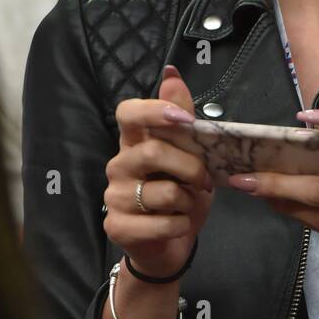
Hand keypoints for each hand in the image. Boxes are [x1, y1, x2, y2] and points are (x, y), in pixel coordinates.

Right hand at [104, 67, 213, 278]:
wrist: (168, 245)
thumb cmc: (179, 195)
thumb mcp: (189, 156)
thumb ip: (182, 119)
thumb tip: (171, 73)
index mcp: (134, 142)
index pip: (128, 112)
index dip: (155, 110)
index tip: (185, 120)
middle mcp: (118, 164)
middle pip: (153, 152)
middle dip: (191, 167)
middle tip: (205, 181)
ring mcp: (114, 196)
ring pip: (164, 191)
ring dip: (189, 201)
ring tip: (188, 205)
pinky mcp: (116, 226)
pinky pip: (162, 222)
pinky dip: (182, 224)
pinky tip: (178, 224)